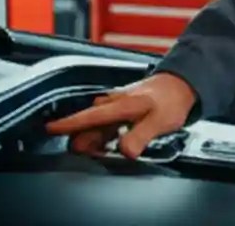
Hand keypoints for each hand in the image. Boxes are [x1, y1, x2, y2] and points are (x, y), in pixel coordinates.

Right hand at [44, 72, 197, 158]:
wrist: (184, 84)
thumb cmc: (172, 99)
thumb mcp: (159, 120)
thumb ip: (140, 135)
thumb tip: (124, 150)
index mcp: (122, 105)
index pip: (90, 116)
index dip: (69, 123)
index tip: (50, 128)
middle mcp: (117, 103)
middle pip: (90, 121)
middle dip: (79, 135)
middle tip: (74, 149)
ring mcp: (121, 104)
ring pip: (98, 121)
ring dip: (92, 135)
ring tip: (89, 149)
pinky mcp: (126, 108)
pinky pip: (108, 121)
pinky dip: (104, 132)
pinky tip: (107, 142)